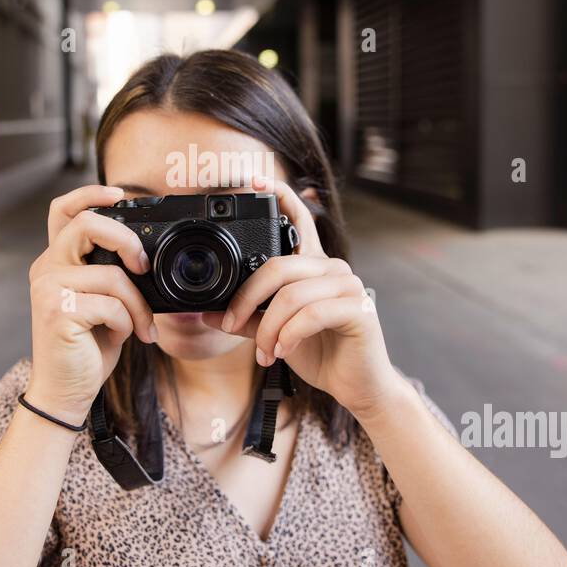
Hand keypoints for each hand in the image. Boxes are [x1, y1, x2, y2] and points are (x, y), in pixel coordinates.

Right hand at [27, 185, 156, 423]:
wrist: (66, 392)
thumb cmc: (86, 348)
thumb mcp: (101, 302)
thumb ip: (109, 273)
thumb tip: (143, 255)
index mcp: (56, 262)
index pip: (63, 210)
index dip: (90, 193)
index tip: (120, 193)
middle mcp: (46, 269)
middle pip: (88, 225)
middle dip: (127, 241)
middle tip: (144, 265)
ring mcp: (48, 289)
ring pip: (112, 275)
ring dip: (138, 304)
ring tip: (142, 326)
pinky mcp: (58, 311)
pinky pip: (111, 305)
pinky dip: (128, 323)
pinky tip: (125, 337)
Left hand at [203, 175, 405, 417]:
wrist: (356, 386)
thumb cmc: (318, 353)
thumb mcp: (274, 333)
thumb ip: (246, 319)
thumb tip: (208, 314)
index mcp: (313, 267)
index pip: (300, 219)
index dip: (280, 196)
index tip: (254, 180)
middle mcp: (332, 268)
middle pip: (278, 266)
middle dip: (246, 299)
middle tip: (231, 324)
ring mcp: (349, 286)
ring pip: (291, 295)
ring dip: (267, 328)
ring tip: (263, 352)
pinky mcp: (359, 309)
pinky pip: (312, 314)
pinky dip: (289, 335)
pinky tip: (282, 351)